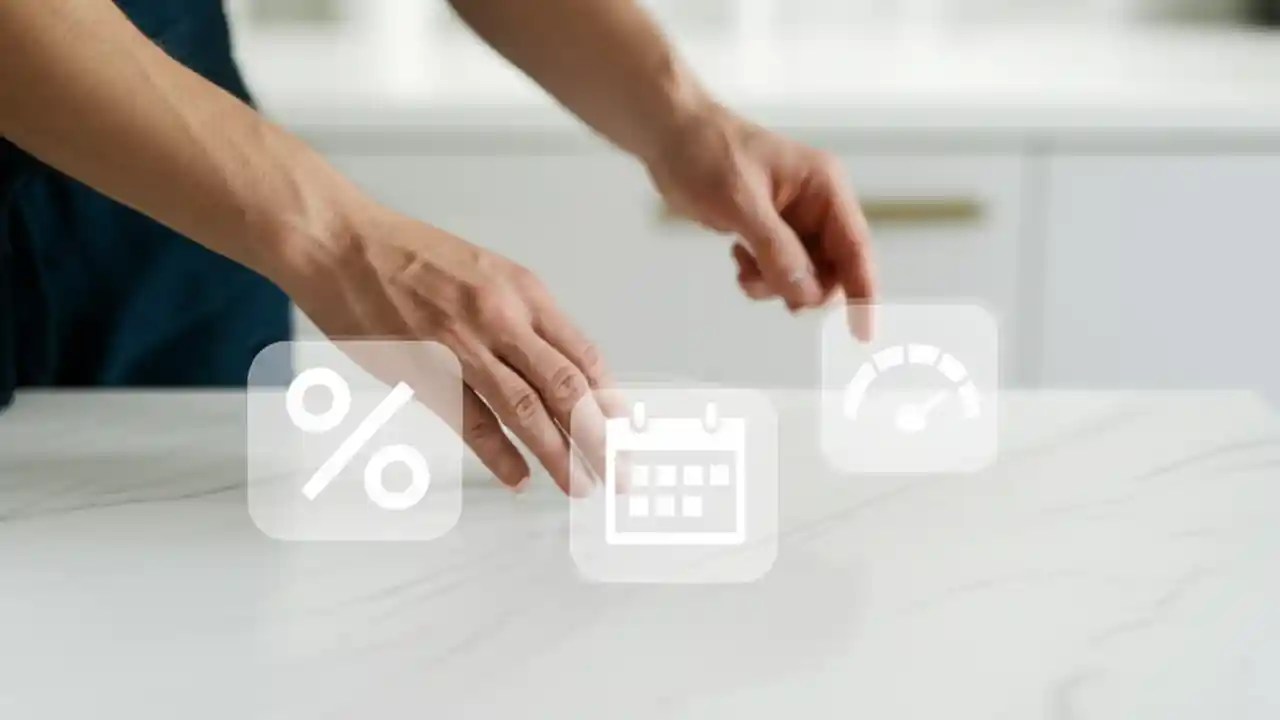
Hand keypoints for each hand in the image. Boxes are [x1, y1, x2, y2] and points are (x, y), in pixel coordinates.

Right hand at [277, 203, 609, 494]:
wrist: (342, 245)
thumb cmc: (409, 255)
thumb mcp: (485, 271)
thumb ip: (522, 316)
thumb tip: (557, 365)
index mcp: (522, 291)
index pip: (584, 355)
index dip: (611, 400)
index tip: (629, 431)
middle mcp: (501, 319)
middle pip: (567, 389)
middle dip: (601, 438)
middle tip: (620, 474)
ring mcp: (462, 348)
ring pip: (526, 412)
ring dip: (559, 455)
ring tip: (580, 486)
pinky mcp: (424, 374)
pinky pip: (471, 424)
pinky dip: (499, 456)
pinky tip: (519, 477)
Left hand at [645, 105, 876, 338]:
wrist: (669, 136)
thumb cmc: (706, 153)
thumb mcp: (741, 204)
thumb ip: (776, 250)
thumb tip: (805, 293)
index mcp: (824, 188)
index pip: (855, 247)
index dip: (863, 292)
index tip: (861, 333)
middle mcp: (817, 204)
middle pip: (832, 268)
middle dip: (802, 287)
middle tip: (767, 287)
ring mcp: (794, 218)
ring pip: (805, 274)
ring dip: (777, 284)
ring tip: (744, 270)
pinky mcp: (771, 229)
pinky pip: (781, 268)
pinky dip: (762, 276)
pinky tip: (738, 258)